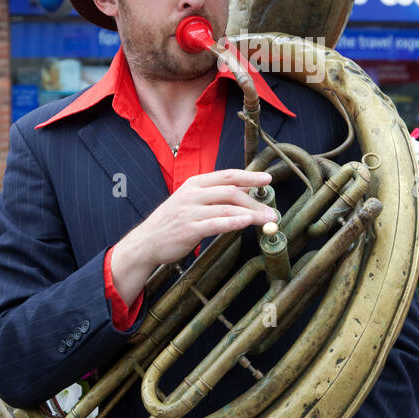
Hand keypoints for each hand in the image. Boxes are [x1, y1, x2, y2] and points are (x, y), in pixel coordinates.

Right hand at [110, 169, 276, 307]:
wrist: (146, 242)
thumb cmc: (171, 222)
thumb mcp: (190, 202)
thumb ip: (213, 196)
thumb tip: (243, 191)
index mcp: (194, 184)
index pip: (226, 175)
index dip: (249, 176)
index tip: (267, 179)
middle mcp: (192, 194)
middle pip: (230, 191)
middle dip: (255, 199)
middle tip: (272, 209)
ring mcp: (190, 211)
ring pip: (227, 208)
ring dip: (251, 213)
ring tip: (266, 219)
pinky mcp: (189, 229)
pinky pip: (217, 224)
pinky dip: (235, 223)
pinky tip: (247, 224)